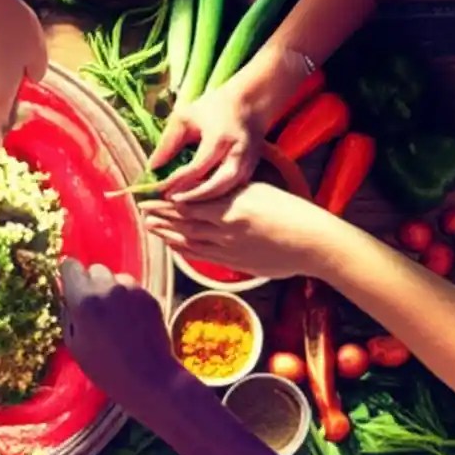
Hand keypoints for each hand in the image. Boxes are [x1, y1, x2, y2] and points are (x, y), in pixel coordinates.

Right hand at [0, 0, 47, 144]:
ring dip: (6, 81)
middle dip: (13, 100)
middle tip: (29, 80)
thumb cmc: (14, 30)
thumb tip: (30, 78)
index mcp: (0, 99)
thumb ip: (38, 74)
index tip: (3, 144)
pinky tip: (8, 46)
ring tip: (21, 55)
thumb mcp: (39, 55)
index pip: (0, 127)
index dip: (3, 135)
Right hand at [59, 259, 189, 425]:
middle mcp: (108, 287)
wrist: (149, 378)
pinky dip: (128, 298)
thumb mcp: (74, 345)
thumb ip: (67, 313)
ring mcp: (131, 290)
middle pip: (94, 269)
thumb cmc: (106, 368)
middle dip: (91, 283)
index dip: (68, 275)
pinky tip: (131, 322)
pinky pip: (132, 288)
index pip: (70, 265)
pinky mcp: (149, 296)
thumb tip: (64, 293)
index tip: (70, 286)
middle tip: (93, 307)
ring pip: (115, 278)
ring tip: (114, 317)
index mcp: (84, 299)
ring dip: (111, 290)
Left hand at [141, 182, 345, 278]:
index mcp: (232, 202)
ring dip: (166, 233)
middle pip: (184, 219)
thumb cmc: (293, 213)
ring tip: (149, 227)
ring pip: (189, 238)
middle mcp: (226, 223)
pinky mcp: (234, 262)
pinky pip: (201, 255)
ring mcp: (229, 245)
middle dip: (160, 216)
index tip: (150, 196)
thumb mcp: (261, 191)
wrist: (313, 242)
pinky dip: (182, 249)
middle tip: (141, 212)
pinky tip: (171, 245)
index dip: (166, 200)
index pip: (189, 200)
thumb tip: (210, 191)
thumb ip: (233, 192)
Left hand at [153, 47, 313, 201]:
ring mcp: (249, 162)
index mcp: (220, 138)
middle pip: (218, 185)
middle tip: (173, 201)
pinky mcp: (253, 168)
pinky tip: (200, 199)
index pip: (197, 167)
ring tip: (183, 203)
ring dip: (206, 200)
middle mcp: (237, 152)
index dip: (178, 180)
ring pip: (229, 191)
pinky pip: (236, 189)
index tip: (160, 189)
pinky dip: (218, 197)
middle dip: (195, 197)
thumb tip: (152, 167)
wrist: (249, 102)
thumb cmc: (211, 108)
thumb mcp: (185, 118)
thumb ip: (168, 142)